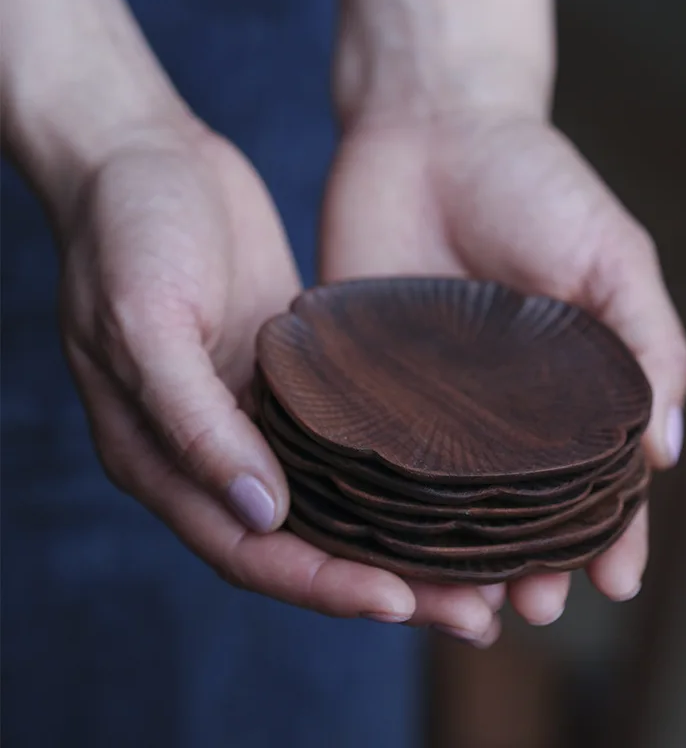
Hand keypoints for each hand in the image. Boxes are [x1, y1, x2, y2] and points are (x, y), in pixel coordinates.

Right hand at [56, 120, 502, 636]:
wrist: (145, 156)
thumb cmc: (125, 232)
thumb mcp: (141, 321)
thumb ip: (191, 421)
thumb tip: (261, 509)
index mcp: (164, 457)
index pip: (250, 549)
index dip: (323, 583)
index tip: (399, 602)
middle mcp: (214, 450)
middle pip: (304, 542)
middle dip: (382, 581)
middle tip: (472, 609)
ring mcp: (256, 413)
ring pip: (334, 500)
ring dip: (398, 537)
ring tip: (480, 564)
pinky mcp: (291, 376)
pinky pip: (345, 438)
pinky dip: (390, 470)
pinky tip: (448, 477)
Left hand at [322, 109, 685, 626]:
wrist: (428, 126)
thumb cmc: (532, 181)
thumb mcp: (610, 254)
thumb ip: (647, 341)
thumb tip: (667, 449)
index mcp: (567, 380)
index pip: (595, 477)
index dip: (612, 533)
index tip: (614, 584)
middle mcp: (497, 402)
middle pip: (517, 505)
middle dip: (530, 562)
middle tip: (529, 609)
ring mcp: (427, 396)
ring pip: (443, 498)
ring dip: (456, 555)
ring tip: (463, 604)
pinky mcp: (362, 377)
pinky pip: (371, 452)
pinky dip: (380, 502)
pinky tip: (383, 543)